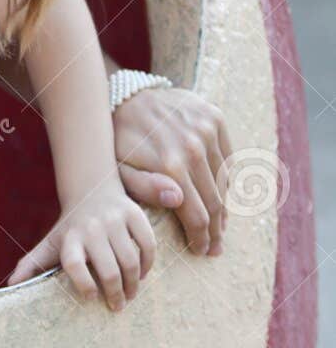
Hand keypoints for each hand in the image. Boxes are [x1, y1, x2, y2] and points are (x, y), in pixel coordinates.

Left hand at [8, 181, 155, 311]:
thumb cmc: (69, 228)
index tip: (90, 298)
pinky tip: (143, 274)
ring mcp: (114, 220)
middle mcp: (92, 228)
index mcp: (69, 239)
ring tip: (131, 294)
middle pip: (107, 269)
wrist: (90, 190)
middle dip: (115, 293)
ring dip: (134, 283)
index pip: (74, 264)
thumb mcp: (49, 244)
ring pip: (129, 260)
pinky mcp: (134, 214)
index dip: (83, 284)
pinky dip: (148, 263)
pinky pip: (147, 244)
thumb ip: (31, 265)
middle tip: (118, 306)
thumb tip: (11, 284)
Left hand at [113, 85, 232, 256]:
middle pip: (215, 202)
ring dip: (223, 206)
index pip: (197, 214)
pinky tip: (219, 193)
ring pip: (225, 181)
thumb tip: (177, 200)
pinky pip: (228, 157)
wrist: (126, 96)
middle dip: (216, 230)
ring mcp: (207, 130)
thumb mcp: (120, 169)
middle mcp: (194, 147)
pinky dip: (225, 178)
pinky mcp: (214, 117)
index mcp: (171, 166)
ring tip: (219, 225)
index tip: (203, 251)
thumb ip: (145, 188)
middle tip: (215, 247)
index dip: (202, 237)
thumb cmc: (120, 141)